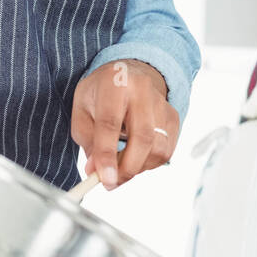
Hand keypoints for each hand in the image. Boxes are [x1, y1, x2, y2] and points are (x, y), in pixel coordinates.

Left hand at [71, 59, 178, 189]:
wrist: (129, 73)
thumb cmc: (102, 92)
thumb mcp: (82, 108)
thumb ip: (87, 140)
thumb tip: (95, 171)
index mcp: (115, 83)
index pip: (110, 123)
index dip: (106, 155)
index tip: (103, 178)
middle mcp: (142, 90)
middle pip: (142, 137)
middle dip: (126, 168)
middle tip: (111, 182)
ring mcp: (162, 103)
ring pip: (158, 147)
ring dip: (138, 167)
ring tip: (121, 166)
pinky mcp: (173, 117)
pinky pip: (167, 150)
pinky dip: (150, 162)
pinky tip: (136, 157)